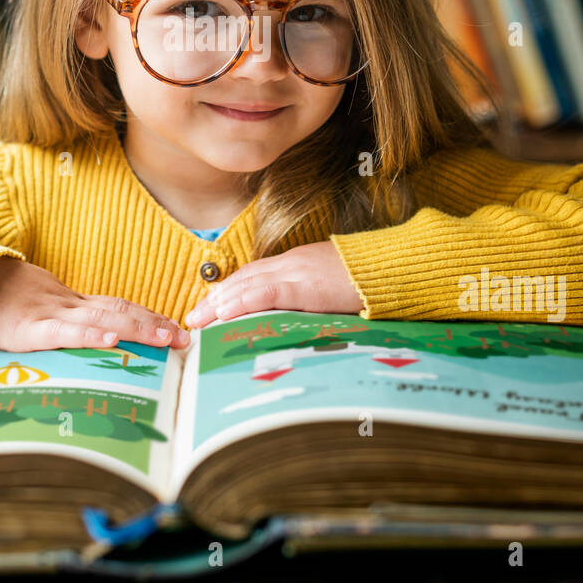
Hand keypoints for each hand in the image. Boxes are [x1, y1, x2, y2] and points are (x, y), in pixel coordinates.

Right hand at [0, 256, 189, 351]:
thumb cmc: (3, 304)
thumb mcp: (41, 311)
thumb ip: (68, 324)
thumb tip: (100, 342)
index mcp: (73, 303)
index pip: (121, 307)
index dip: (151, 316)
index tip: (180, 329)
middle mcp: (69, 306)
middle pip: (120, 311)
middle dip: (155, 325)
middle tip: (185, 339)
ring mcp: (51, 315)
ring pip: (101, 320)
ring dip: (136, 329)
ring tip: (163, 339)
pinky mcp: (29, 330)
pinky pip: (63, 332)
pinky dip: (88, 336)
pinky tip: (109, 341)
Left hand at [185, 241, 362, 327]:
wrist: (389, 268)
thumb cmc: (368, 281)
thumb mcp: (333, 287)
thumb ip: (313, 296)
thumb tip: (299, 317)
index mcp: (296, 263)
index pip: (254, 275)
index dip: (230, 290)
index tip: (210, 304)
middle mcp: (290, 264)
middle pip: (244, 279)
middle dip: (216, 298)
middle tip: (193, 316)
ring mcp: (296, 273)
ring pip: (248, 285)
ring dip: (219, 303)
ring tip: (198, 319)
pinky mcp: (304, 286)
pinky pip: (266, 294)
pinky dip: (242, 303)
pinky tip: (225, 313)